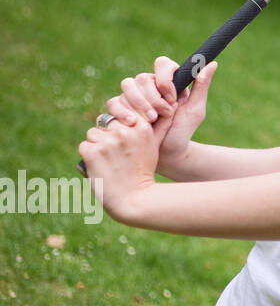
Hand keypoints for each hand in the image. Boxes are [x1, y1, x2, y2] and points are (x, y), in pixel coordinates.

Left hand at [78, 95, 164, 223]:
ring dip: (96, 145)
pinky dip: (88, 156)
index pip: (122, 113)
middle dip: (107, 135)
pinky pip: (84, 146)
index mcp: (141, 127)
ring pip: (93, 133)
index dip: (120, 126)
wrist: (134, 199)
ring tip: (107, 160)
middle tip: (114, 154)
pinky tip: (99, 166)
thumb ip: (159, 125)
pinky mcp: (93, 153)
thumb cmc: (144, 172)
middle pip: (105, 122)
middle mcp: (125, 131)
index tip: (123, 140)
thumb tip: (169, 107)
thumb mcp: (155, 145)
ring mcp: (108, 142)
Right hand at [107, 56, 218, 173]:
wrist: (167, 153)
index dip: (165, 78)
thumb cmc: (183, 131)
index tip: (173, 97)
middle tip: (164, 114)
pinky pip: (114, 101)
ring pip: (127, 85)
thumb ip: (201, 86)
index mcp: (168, 82)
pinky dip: (123, 111)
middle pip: (143, 77)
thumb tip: (211, 64)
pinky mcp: (120, 109)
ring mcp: (132, 96)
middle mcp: (149, 85)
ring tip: (151, 121)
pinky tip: (133, 122)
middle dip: (154, 97)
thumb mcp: (195, 110)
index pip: (163, 64)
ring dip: (139, 103)